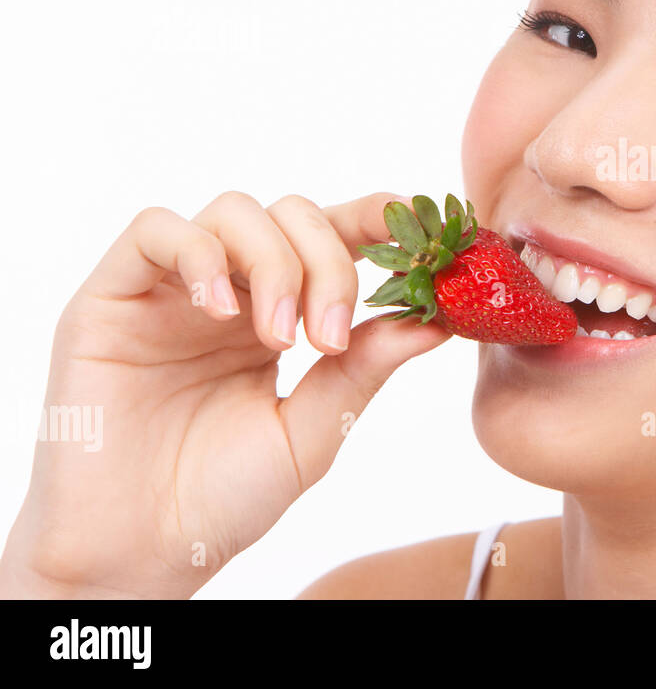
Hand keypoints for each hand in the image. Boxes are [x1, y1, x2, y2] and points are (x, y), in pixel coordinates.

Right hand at [0, 191, 448, 597]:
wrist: (138, 550)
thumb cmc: (222, 496)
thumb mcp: (312, 430)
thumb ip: (365, 369)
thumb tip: (436, 321)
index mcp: (284, 312)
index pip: (337, 236)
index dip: (380, 219)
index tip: (422, 240)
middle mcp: (232, 288)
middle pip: (294, 215)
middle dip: (329, 264)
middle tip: (330, 339)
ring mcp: (172, 287)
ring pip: (235, 211)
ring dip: (274, 263)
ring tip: (280, 339)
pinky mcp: (112, 295)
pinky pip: (154, 229)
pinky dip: (198, 256)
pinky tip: (221, 312)